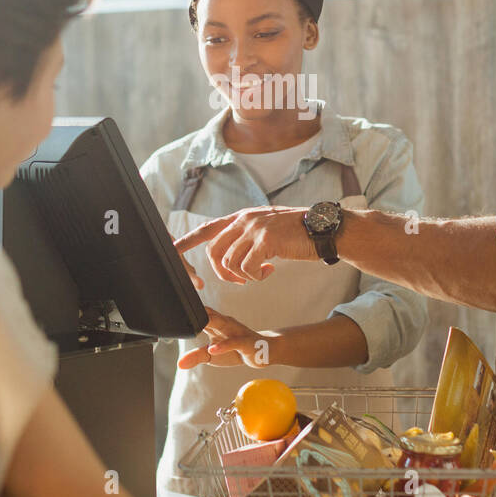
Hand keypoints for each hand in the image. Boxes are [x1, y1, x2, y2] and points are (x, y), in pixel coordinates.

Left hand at [174, 206, 315, 284]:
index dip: (187, 241)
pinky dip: (256, 276)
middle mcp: (245, 219)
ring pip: (230, 262)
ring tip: (260, 274)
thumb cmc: (298, 233)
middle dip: (222, 273)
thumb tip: (232, 252)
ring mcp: (255, 228)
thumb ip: (248, 236)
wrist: (323, 230)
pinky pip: (246, 267)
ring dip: (243, 276)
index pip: (207, 228)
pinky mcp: (266, 240)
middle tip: (240, 280)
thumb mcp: (267, 228)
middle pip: (214, 251)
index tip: (172, 250)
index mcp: (242, 217)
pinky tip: (269, 271)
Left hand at [178, 306, 277, 368]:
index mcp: (215, 323)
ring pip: (221, 323)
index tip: (171, 305)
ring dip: (210, 322)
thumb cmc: (236, 350)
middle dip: (196, 311)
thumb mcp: (213, 355)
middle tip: (180, 308)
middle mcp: (225, 323)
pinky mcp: (246, 342)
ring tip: (197, 324)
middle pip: (208, 314)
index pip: (199, 313)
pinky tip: (213, 348)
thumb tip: (179, 364)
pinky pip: (234, 342)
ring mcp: (236, 331)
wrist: (265, 351)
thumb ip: (196, 357)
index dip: (187, 309)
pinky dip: (223, 345)